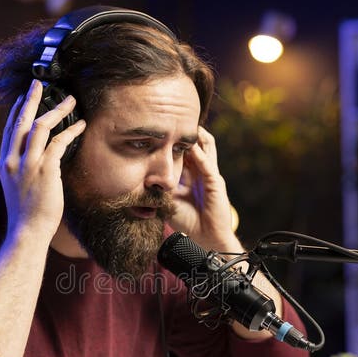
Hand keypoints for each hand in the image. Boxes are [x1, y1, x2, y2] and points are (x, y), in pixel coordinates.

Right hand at [0, 80, 85, 242]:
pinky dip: (71, 131)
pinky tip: (81, 125)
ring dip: (57, 110)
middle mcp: (12, 161)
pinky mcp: (44, 170)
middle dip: (30, 99)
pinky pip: (58, 143)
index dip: (16, 112)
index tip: (24, 99)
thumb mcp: (18, 190)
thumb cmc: (26, 216)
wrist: (26, 233)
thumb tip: (38, 164)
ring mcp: (27, 165)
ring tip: (71, 100)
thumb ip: (23, 173)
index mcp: (4, 164)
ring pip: (39, 126)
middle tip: (39, 84)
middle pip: (20, 121)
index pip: (9, 131)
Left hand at [170, 127, 239, 252]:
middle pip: (198, 144)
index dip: (176, 139)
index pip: (186, 151)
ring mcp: (210, 176)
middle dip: (187, 131)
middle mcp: (203, 172)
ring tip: (187, 123)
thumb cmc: (188, 221)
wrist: (205, 238)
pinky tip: (191, 146)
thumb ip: (159, 187)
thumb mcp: (168, 200)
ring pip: (207, 147)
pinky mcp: (216, 183)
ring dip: (197, 135)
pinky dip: (199, 154)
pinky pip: (207, 164)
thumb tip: (141, 177)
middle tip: (173, 118)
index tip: (161, 128)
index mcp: (193, 175)